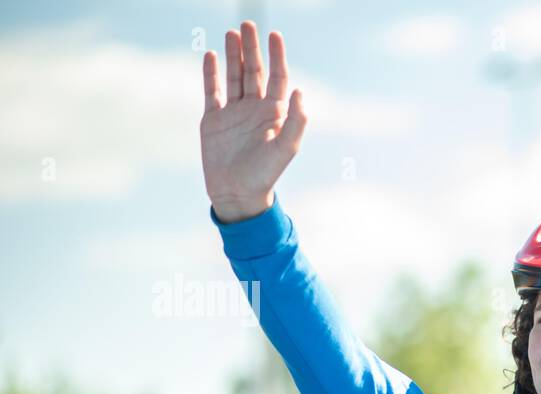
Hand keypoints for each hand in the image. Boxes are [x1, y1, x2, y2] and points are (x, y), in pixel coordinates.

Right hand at [200, 21, 306, 222]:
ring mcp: (234, 113)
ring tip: (232, 33)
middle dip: (253, 49)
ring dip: (234, 55)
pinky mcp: (213, 119)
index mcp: (274, 114)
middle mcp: (254, 110)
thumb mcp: (285, 148)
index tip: (275, 35)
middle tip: (249, 25)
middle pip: (255, 72)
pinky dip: (211, 74)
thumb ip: (296, 120)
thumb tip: (300, 91)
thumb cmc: (265, 174)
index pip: (278, 78)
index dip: (277, 57)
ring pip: (234, 77)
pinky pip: (213, 91)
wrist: (237, 193)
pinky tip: (211, 56)